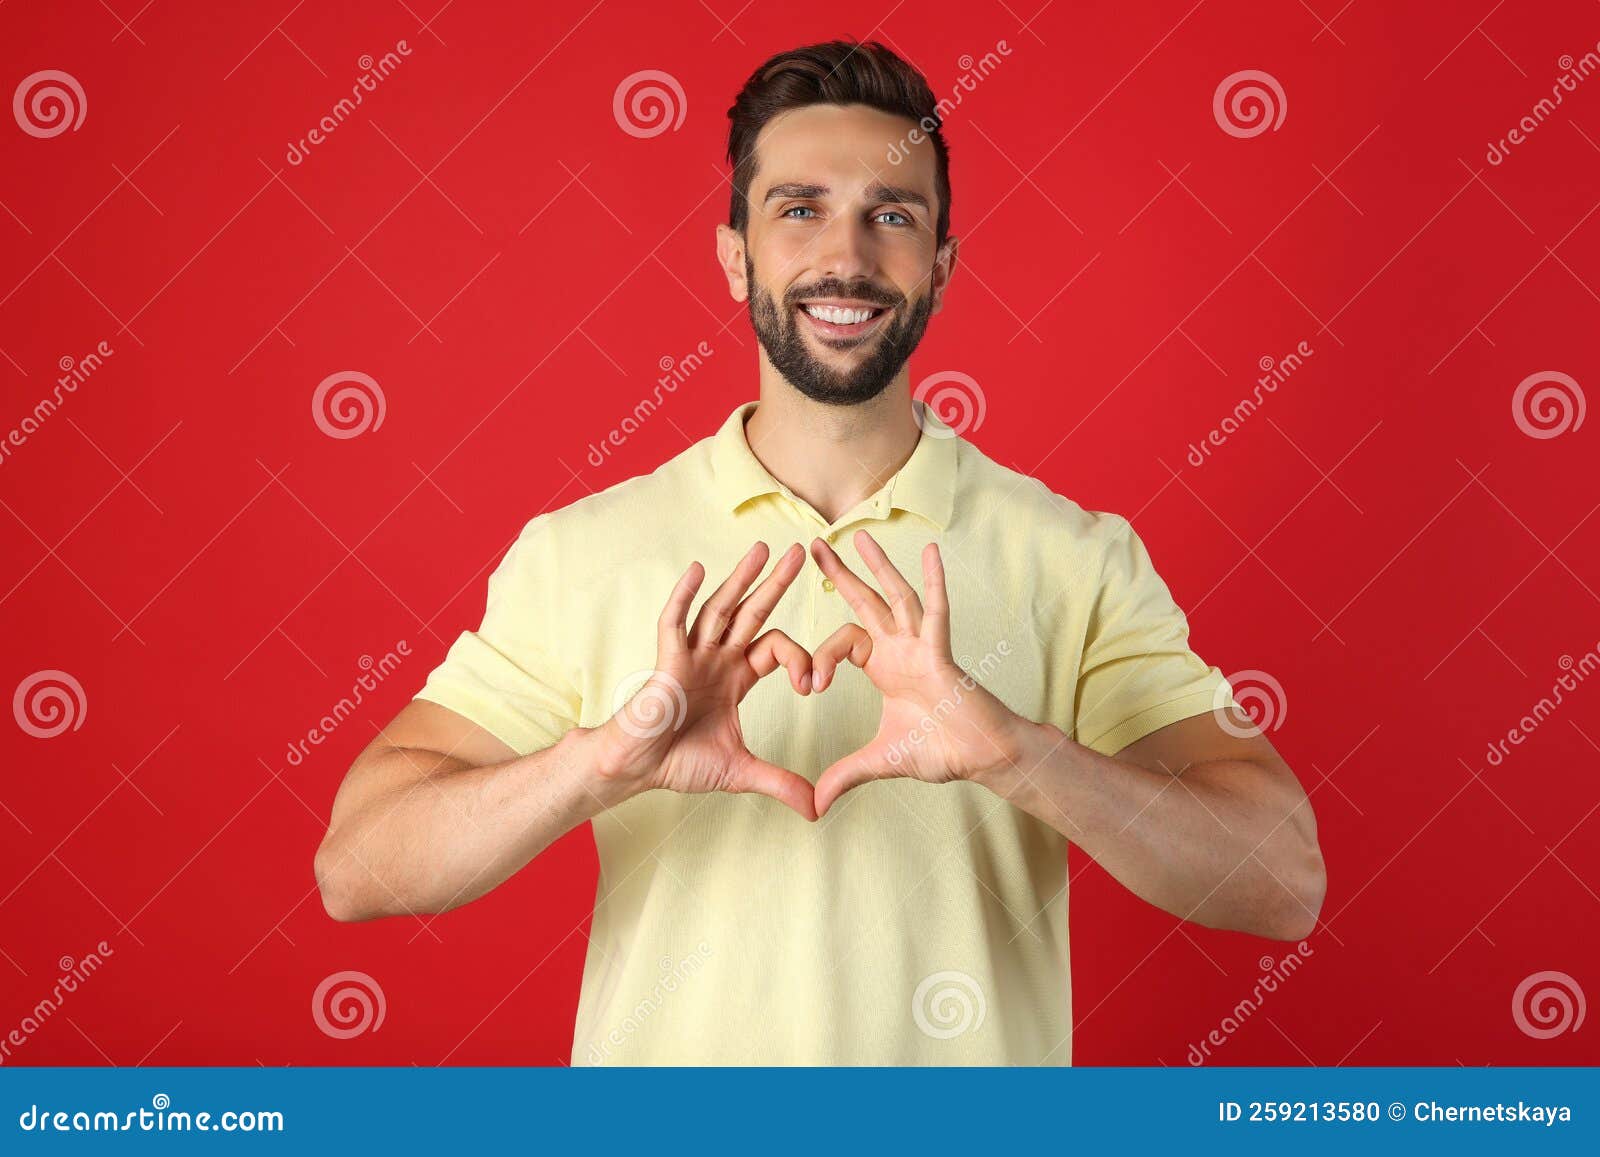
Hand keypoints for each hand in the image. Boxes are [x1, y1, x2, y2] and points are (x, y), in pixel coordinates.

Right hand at [587, 542, 818, 819]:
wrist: (638, 770)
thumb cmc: (680, 763)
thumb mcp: (740, 771)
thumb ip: (779, 782)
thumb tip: (817, 809)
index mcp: (736, 677)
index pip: (774, 649)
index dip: (800, 659)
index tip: (813, 685)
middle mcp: (716, 659)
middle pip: (752, 613)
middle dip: (775, 584)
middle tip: (800, 552)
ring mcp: (691, 656)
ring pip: (720, 608)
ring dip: (740, 579)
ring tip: (761, 547)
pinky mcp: (667, 661)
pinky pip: (675, 623)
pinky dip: (685, 596)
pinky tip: (698, 569)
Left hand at [808, 530, 1028, 815]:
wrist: (982, 758)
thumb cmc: (941, 751)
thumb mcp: (879, 762)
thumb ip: (844, 776)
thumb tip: (813, 806)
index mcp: (884, 666)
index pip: (842, 643)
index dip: (819, 659)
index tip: (808, 687)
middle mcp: (900, 649)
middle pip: (864, 602)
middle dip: (839, 574)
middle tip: (813, 546)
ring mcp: (922, 646)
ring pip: (896, 597)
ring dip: (878, 566)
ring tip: (857, 535)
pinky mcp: (942, 653)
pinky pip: (936, 612)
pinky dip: (934, 582)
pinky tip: (930, 552)